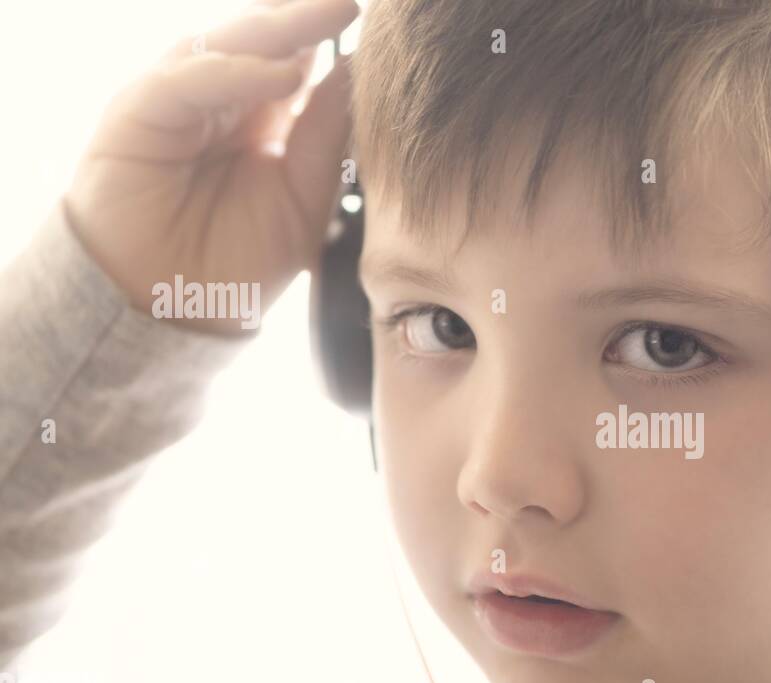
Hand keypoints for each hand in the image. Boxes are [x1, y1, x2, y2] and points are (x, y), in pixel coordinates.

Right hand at [64, 0, 359, 335]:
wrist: (171, 311)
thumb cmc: (236, 263)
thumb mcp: (303, 199)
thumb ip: (328, 140)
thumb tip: (361, 76)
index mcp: (260, 116)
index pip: (299, 59)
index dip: (332, 37)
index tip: (379, 25)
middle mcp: (219, 99)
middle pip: (267, 41)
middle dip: (310, 16)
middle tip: (354, 0)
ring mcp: (179, 101)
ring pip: (228, 45)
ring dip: (282, 29)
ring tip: (334, 14)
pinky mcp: (139, 112)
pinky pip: (188, 79)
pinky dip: (236, 74)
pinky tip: (284, 75)